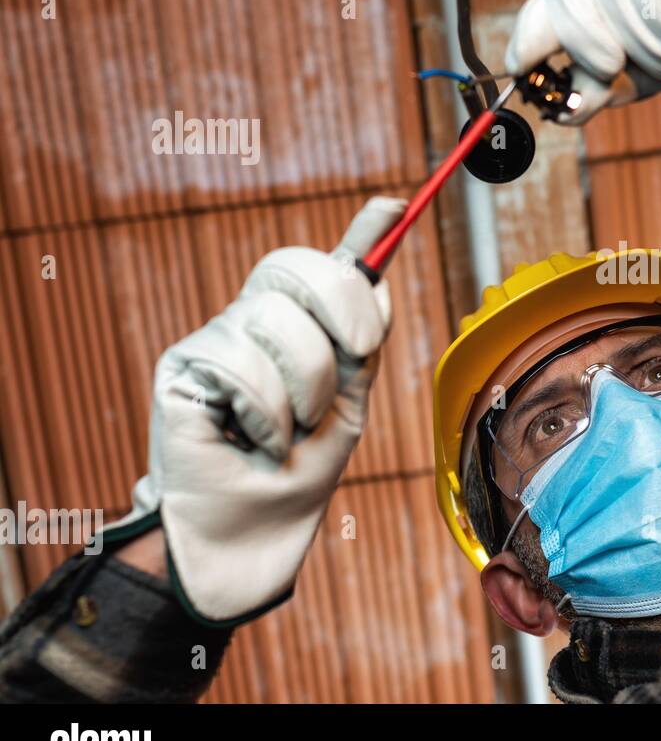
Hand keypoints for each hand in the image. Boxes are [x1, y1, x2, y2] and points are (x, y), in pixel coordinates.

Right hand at [99, 197, 406, 625]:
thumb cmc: (299, 477)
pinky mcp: (183, 365)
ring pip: (278, 322)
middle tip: (356, 355)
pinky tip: (252, 441)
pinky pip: (239, 362)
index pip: (326, 268)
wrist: (254, 535)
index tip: (397, 205)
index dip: (362, 234)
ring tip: (289, 433)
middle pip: (299, 268)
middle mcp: (256, 321)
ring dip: (304, 391)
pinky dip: (264, 414)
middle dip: (344, 309)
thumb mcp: (348, 407)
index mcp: (302, 328)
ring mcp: (218, 337)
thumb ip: (360, 345)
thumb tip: (378, 280)